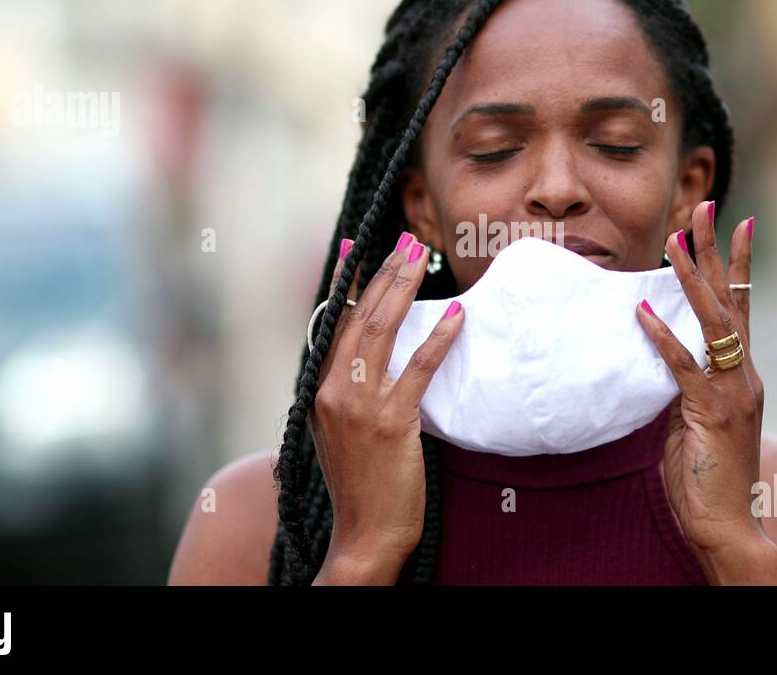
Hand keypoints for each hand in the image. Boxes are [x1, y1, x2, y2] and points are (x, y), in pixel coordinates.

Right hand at [308, 232, 463, 578]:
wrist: (363, 534)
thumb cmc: (361, 486)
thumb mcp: (341, 433)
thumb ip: (350, 395)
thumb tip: (369, 360)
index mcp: (319, 390)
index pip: (335, 324)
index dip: (348, 284)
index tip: (356, 248)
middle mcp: (333, 391)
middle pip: (359, 316)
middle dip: (384, 273)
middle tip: (406, 241)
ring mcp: (359, 405)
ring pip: (382, 330)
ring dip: (404, 287)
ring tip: (421, 256)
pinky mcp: (390, 422)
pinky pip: (418, 368)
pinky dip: (438, 338)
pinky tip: (456, 315)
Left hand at [635, 204, 776, 583]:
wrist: (730, 525)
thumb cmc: (709, 479)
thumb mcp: (693, 424)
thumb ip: (683, 391)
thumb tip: (660, 365)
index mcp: (743, 376)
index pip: (739, 308)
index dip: (735, 265)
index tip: (732, 223)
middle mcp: (745, 376)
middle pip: (730, 300)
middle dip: (715, 250)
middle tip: (704, 205)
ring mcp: (733, 392)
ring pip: (712, 322)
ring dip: (689, 279)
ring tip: (671, 241)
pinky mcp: (712, 413)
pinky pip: (683, 368)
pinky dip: (662, 338)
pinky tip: (642, 313)